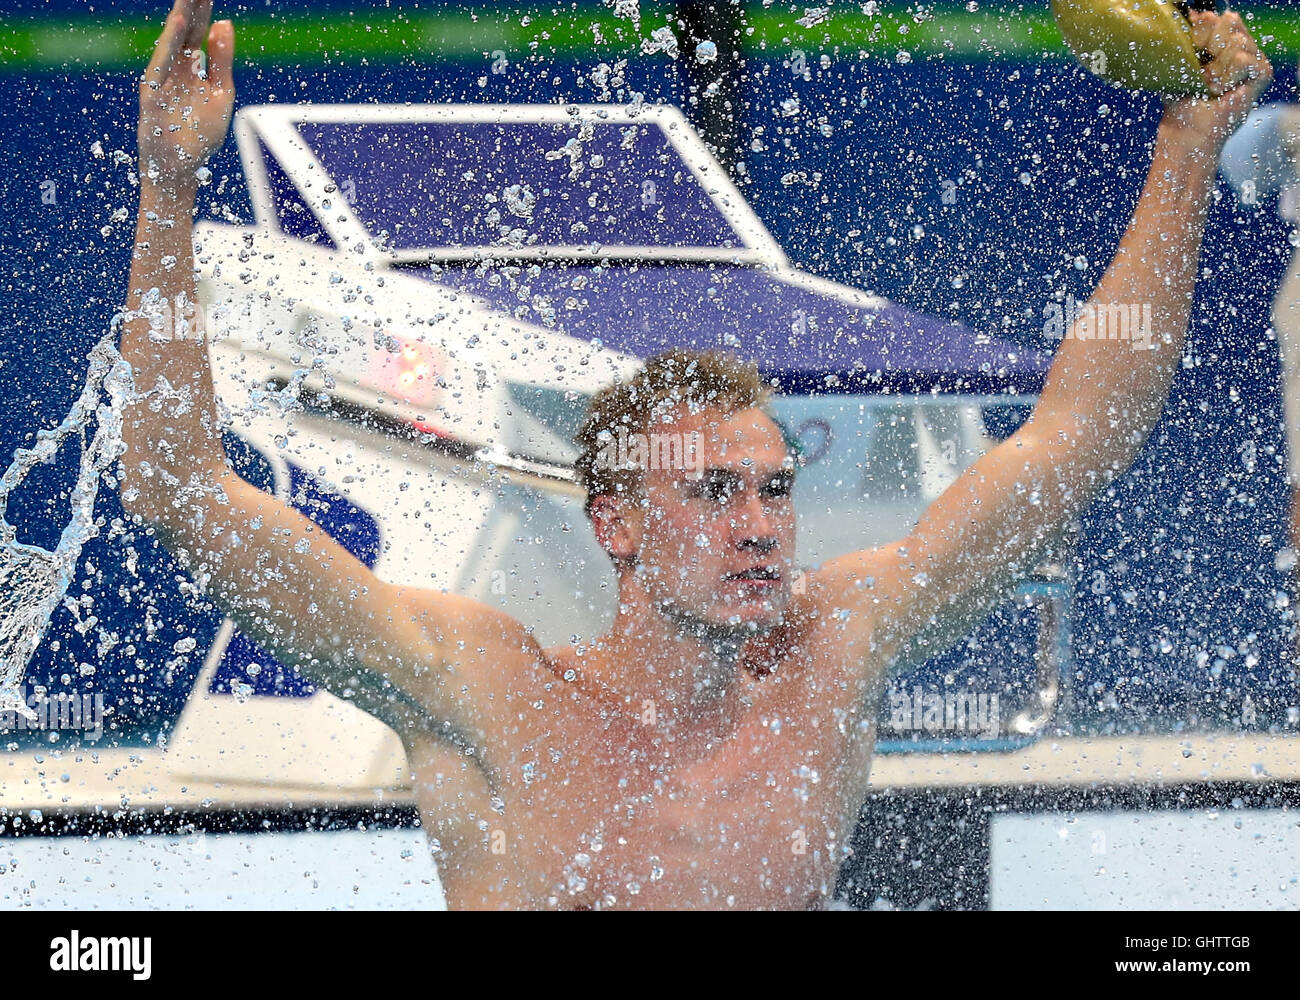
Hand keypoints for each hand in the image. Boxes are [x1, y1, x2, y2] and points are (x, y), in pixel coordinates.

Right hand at [137, 0, 233, 198]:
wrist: (182, 168)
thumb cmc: (201, 134)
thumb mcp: (221, 92)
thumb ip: (222, 59)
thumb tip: (225, 22)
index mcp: (193, 67)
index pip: (200, 31)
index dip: (205, 9)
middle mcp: (177, 68)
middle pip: (186, 30)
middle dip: (193, 6)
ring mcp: (164, 78)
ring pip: (173, 40)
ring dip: (181, 15)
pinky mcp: (154, 91)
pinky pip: (162, 61)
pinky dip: (170, 41)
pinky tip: (179, 22)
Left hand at [1161, 10, 1271, 149]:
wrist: (1187, 130)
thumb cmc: (1181, 101)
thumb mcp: (1181, 63)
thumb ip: (1190, 37)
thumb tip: (1198, 13)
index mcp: (1222, 42)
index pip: (1217, 18)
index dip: (1200, 34)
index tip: (1191, 56)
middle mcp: (1241, 47)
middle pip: (1229, 22)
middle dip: (1208, 48)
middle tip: (1202, 74)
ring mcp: (1254, 58)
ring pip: (1236, 41)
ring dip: (1215, 67)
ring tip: (1210, 86)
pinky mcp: (1263, 72)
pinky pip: (1243, 58)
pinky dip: (1226, 76)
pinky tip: (1221, 90)